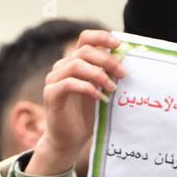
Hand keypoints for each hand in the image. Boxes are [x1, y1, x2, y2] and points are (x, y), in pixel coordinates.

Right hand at [30, 31, 124, 176]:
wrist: (70, 139)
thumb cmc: (88, 115)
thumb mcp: (102, 91)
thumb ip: (110, 75)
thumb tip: (125, 59)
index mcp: (75, 62)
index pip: (85, 38)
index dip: (102, 37)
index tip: (119, 45)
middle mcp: (62, 66)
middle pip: (84, 51)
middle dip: (107, 60)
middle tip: (123, 74)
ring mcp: (54, 79)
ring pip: (76, 64)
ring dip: (99, 74)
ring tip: (113, 88)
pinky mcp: (51, 94)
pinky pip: (69, 84)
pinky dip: (88, 88)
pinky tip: (100, 98)